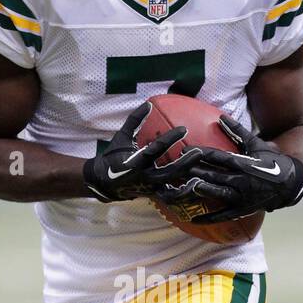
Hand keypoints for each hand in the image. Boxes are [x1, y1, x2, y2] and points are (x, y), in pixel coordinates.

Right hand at [83, 102, 202, 202]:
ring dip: (186, 186)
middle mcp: (143, 178)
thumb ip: (135, 120)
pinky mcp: (153, 195)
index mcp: (134, 162)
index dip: (170, 139)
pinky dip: (183, 195)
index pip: (155, 149)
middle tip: (199, 152)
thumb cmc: (113, 157)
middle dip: (185, 163)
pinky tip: (195, 186)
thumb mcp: (122, 137)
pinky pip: (171, 199)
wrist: (103, 182)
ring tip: (200, 177)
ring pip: (171, 192)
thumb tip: (148, 104)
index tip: (184, 129)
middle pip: (168, 173)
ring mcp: (149, 189)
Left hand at [160, 113, 302, 222]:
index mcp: (245, 163)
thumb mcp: (256, 144)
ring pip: (217, 194)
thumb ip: (237, 132)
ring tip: (184, 187)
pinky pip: (224, 215)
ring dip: (200, 190)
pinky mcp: (243, 209)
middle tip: (177, 167)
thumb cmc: (272, 161)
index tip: (185, 149)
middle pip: (214, 175)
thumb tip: (221, 117)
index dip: (202, 153)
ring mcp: (242, 197)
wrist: (290, 184)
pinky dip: (209, 218)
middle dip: (195, 171)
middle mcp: (242, 181)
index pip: (219, 157)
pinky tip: (193, 220)